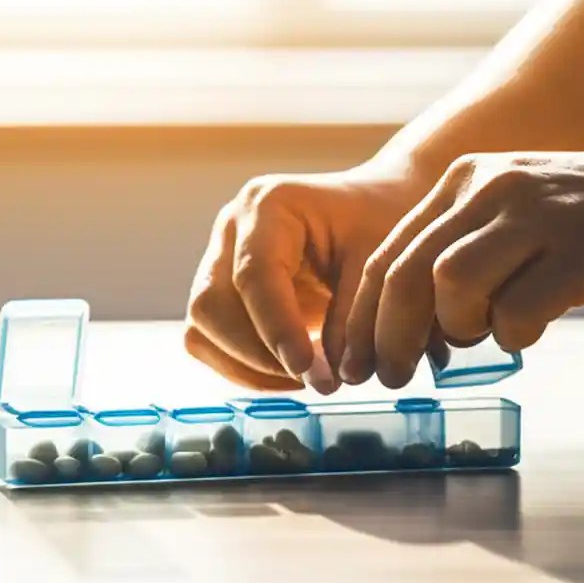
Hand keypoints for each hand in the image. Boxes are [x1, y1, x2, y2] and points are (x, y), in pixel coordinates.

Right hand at [185, 163, 429, 393]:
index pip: (254, 274)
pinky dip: (246, 368)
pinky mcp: (222, 290)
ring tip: (310, 376)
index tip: (307, 368)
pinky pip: (211, 341)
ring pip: (203, 328)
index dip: (276, 328)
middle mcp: (232, 228)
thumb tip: (325, 377)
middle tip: (317, 378)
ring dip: (250, 366)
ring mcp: (220, 258)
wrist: (374, 205)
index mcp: (269, 205)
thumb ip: (353, 317)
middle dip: (259, 354)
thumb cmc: (379, 221)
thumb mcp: (380, 262)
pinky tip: (292, 372)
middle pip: (212, 305)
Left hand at [340, 140, 583, 387]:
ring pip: (452, 282)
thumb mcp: (522, 213)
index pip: (391, 253)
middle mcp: (494, 186)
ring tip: (484, 335)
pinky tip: (536, 327)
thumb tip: (416, 327)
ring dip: (458, 327)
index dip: (364, 317)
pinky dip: (517, 333)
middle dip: (389, 336)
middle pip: (409, 271)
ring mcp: (541, 214)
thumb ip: (469, 252)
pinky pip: (520, 308)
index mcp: (469, 180)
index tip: (355, 364)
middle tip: (393, 377)